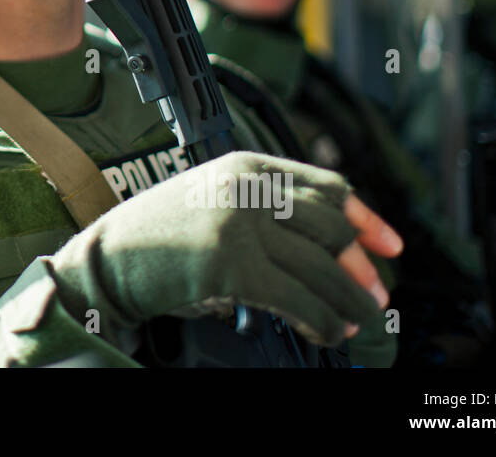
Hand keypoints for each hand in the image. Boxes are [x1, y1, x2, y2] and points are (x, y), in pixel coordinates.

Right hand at [48, 152, 402, 345]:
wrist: (105, 257)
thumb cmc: (156, 235)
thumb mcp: (212, 198)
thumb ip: (261, 204)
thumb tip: (325, 244)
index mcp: (245, 163)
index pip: (327, 186)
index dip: (366, 219)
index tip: (390, 247)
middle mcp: (247, 186)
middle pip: (330, 227)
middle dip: (361, 268)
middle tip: (375, 296)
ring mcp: (239, 223)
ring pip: (321, 267)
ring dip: (348, 301)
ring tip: (356, 323)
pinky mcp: (231, 265)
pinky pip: (297, 297)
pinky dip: (321, 319)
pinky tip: (324, 332)